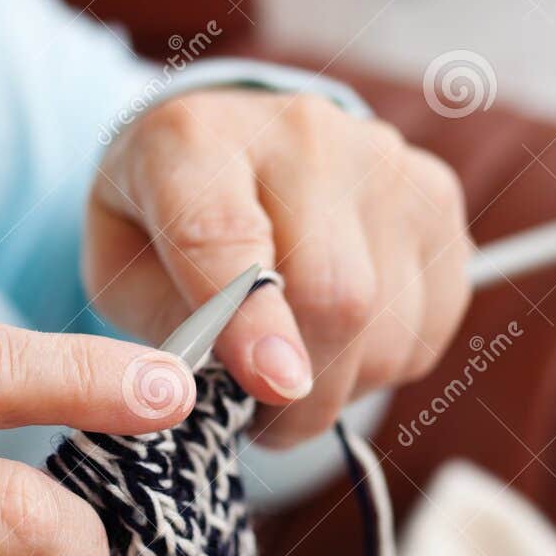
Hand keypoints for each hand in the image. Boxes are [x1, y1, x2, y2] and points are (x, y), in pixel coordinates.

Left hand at [86, 89, 472, 446]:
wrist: (230, 154)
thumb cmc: (159, 223)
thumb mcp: (121, 272)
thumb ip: (165, 323)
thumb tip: (234, 380)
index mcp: (191, 140)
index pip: (228, 235)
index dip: (252, 320)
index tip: (272, 386)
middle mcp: (299, 134)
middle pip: (332, 294)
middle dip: (301, 394)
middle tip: (263, 422)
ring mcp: (381, 160)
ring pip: (386, 325)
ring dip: (338, 386)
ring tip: (290, 371)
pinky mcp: (434, 199)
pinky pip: (425, 327)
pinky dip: (379, 367)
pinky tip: (335, 341)